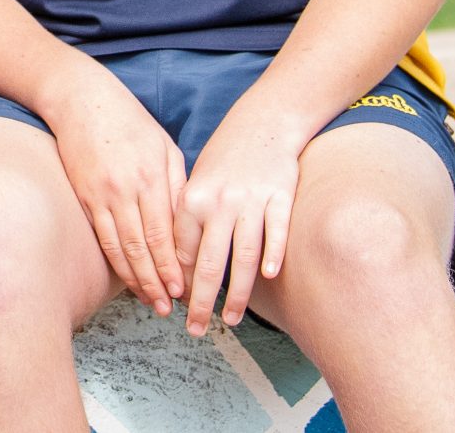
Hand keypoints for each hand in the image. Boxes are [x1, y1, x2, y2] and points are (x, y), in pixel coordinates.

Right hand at [46, 67, 189, 315]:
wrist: (81, 100)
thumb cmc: (130, 121)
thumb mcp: (165, 147)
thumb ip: (177, 186)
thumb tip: (188, 227)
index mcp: (151, 177)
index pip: (164, 234)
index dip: (173, 266)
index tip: (184, 290)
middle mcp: (125, 190)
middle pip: (141, 247)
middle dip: (156, 282)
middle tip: (169, 308)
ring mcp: (101, 194)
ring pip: (119, 247)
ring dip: (135, 279)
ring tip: (150, 301)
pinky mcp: (84, 195)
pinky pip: (101, 235)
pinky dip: (114, 261)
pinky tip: (126, 277)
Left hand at [174, 106, 302, 334]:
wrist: (261, 124)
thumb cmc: (223, 162)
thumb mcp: (196, 185)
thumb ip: (186, 223)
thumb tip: (175, 268)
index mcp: (192, 199)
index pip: (181, 251)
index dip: (177, 283)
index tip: (174, 308)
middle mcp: (219, 202)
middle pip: (209, 262)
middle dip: (201, 301)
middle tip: (196, 329)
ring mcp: (251, 200)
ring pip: (244, 255)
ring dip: (237, 292)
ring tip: (231, 320)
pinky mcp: (280, 197)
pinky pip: (276, 230)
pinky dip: (273, 253)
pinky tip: (270, 276)